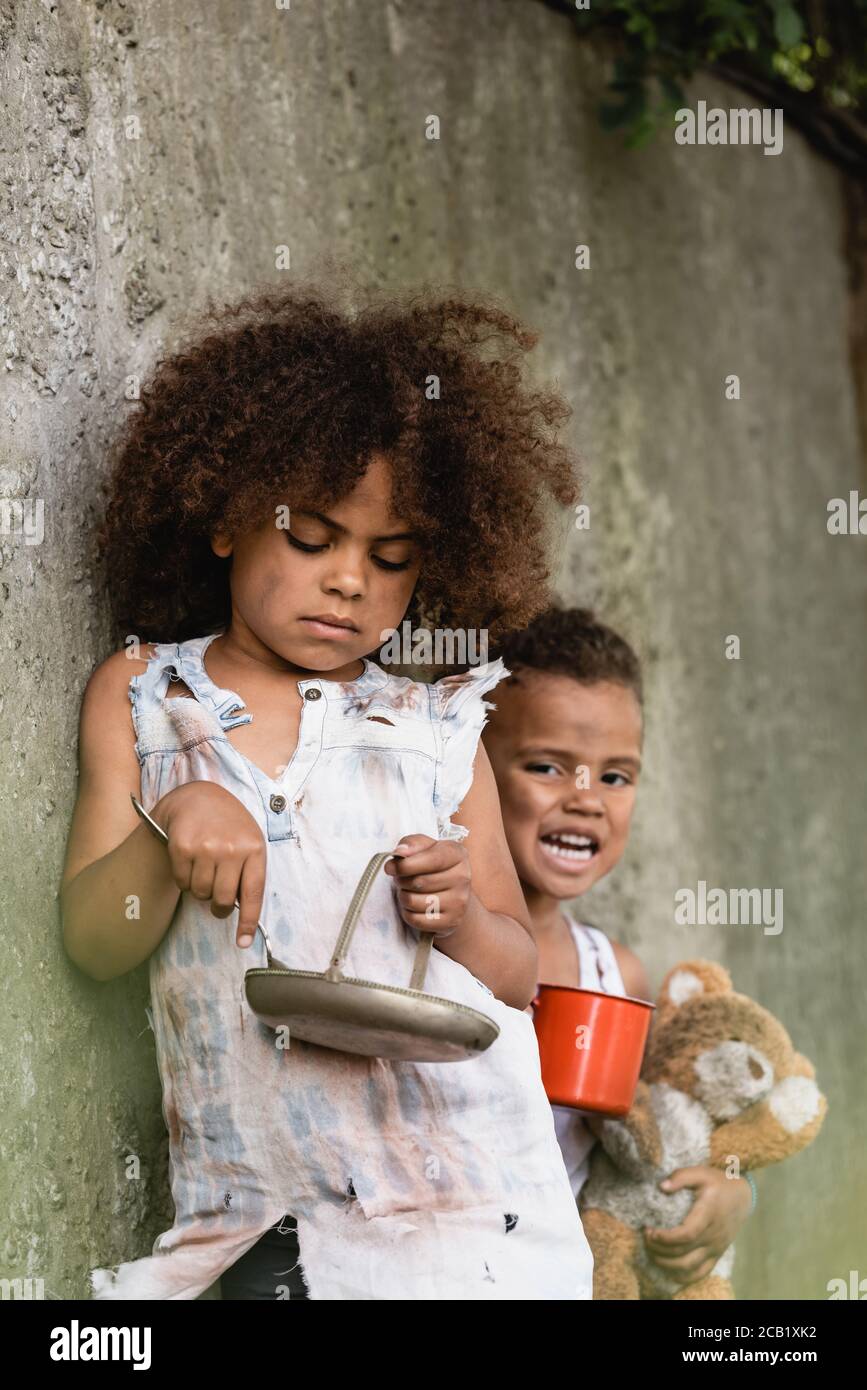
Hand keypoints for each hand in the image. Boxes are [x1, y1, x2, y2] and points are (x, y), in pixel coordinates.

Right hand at [153, 782, 266, 947]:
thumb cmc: (228, 825)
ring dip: (200, 889)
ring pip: (200, 894)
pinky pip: (182, 883)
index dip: (248, 922)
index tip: (242, 942)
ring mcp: (205, 847)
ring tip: (204, 869)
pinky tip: (190, 860)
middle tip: (217, 899)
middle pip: (223, 901)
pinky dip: (184, 879)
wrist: (198, 796)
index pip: (253, 894)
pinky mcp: (182, 847)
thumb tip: (241, 911)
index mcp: (254, 848)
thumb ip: (249, 872)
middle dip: (219, 906)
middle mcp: (231, 848)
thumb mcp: (249, 840)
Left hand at [384, 834, 470, 937]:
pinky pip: (416, 919)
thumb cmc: (433, 866)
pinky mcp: (451, 921)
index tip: (390, 867)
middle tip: (400, 879)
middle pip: (419, 882)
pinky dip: (407, 913)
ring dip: (403, 897)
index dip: (406, 864)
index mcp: (457, 854)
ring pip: (414, 902)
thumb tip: (400, 852)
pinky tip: (413, 906)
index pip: (431, 859)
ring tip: (408, 891)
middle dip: (401, 881)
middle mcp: (463, 877)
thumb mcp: (425, 848)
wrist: (454, 894)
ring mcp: (459, 901)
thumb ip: (412, 844)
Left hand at [643, 1166, 752, 1285]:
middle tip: (646, 1238)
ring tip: (652, 1251)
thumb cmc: (719, 1184)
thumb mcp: (701, 1173)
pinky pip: (700, 1273)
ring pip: (689, 1267)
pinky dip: (683, 1276)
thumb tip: (662, 1187)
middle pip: (683, 1253)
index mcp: (708, 1214)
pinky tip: (669, 1268)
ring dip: (666, 1264)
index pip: (686, 1234)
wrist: (742, 1197)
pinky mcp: (717, 1255)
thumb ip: (681, 1177)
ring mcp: (715, 1248)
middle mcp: (713, 1235)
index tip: (649, 1231)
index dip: (666, 1238)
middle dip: (659, 1249)